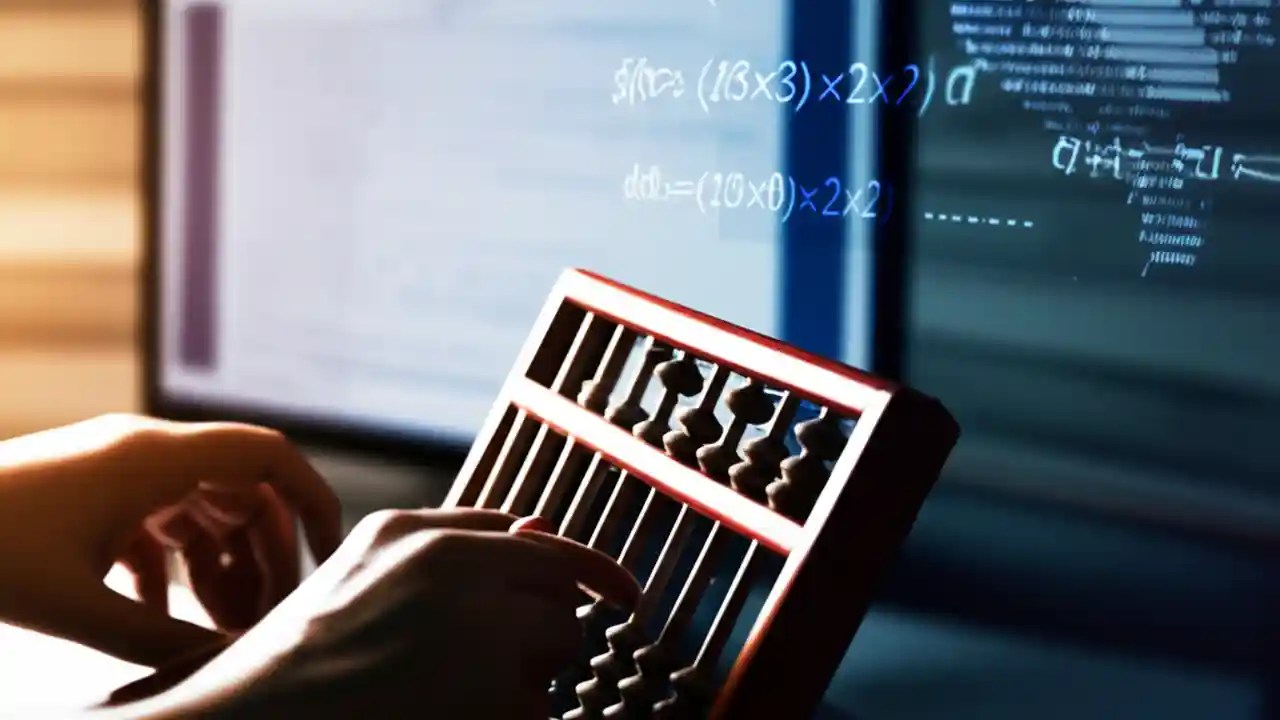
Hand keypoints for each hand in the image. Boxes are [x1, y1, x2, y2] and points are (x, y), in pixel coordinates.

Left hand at [0, 414, 341, 666]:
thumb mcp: (78, 608)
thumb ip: (159, 641)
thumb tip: (226, 668)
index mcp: (155, 459)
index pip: (267, 455)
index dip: (312, 498)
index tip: (329, 552)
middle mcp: (143, 455)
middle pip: (240, 491)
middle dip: (264, 554)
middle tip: (268, 618)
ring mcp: (114, 472)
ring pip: (199, 511)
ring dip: (220, 567)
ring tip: (223, 630)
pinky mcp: (87, 495)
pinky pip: (155, 526)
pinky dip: (172, 570)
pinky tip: (162, 621)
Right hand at [139, 509, 638, 719]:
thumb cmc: (299, 655)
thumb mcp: (366, 566)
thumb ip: (453, 540)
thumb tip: (541, 533)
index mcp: (430, 540)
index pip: (549, 544)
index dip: (595, 573)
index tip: (624, 595)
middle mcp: (463, 579)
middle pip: (562, 604)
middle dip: (539, 636)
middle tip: (479, 665)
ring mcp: (482, 642)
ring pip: (553, 663)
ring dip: (520, 685)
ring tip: (443, 696)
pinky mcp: (494, 707)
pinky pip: (534, 714)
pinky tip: (444, 718)